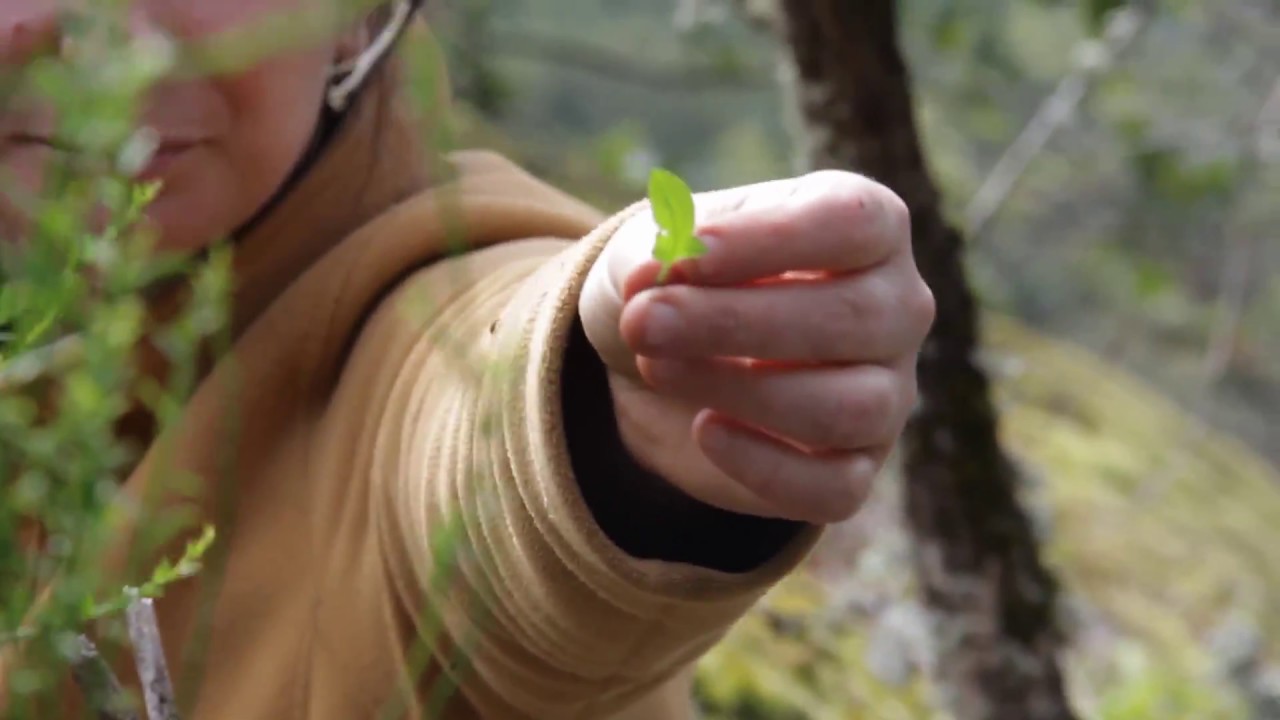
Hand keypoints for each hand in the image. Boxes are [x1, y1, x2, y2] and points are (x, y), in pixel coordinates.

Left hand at [579, 171, 934, 524]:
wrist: (661, 357)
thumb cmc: (680, 281)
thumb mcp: (657, 248)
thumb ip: (658, 254)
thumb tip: (656, 278)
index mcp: (868, 226)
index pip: (852, 223)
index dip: (766, 239)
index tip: (683, 255)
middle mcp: (896, 308)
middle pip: (853, 318)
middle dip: (734, 321)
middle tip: (645, 322)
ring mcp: (886, 395)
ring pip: (848, 407)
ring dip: (740, 389)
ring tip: (657, 367)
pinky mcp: (855, 469)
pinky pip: (834, 486)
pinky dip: (763, 465)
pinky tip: (704, 432)